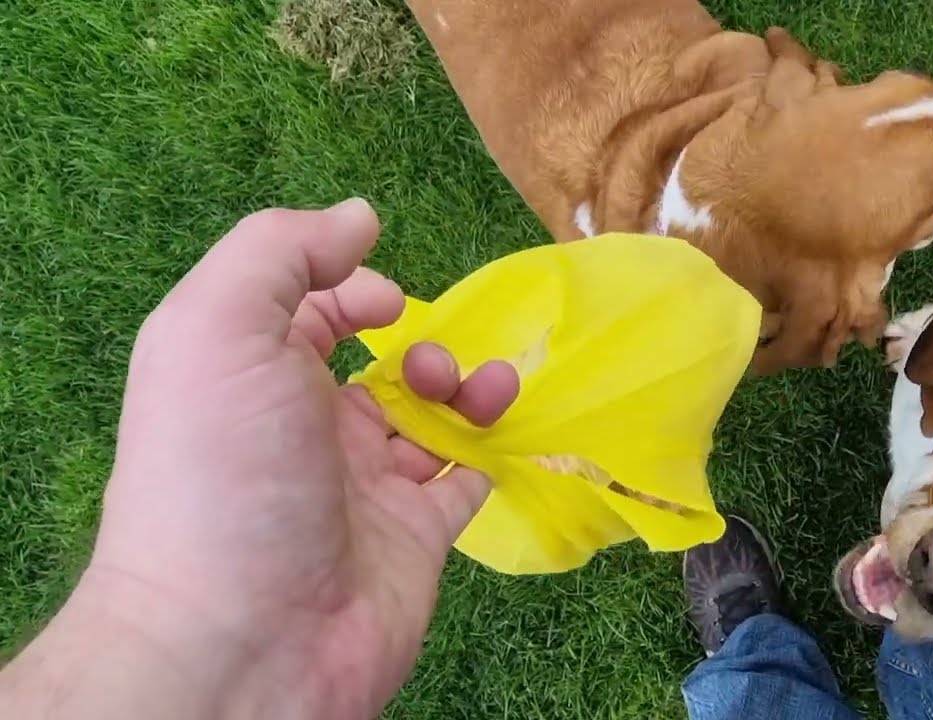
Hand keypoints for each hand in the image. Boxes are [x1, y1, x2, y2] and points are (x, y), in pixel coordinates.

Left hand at [0, 199, 518, 718]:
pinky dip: (494, 446)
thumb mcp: (219, 329)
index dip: (352, 286)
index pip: (308, 310)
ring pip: (433, 415)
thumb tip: (361, 216)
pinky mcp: (416, 534)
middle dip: (421, 340)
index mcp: (252, 374)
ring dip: (470, 386)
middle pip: (379, 360)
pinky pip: (466, 477)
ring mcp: (366, 485)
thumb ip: (282, 252)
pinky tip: (502, 431)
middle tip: (428, 366)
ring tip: (486, 392)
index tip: (387, 299)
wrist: (247, 638)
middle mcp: (307, 427)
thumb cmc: (226, 471)